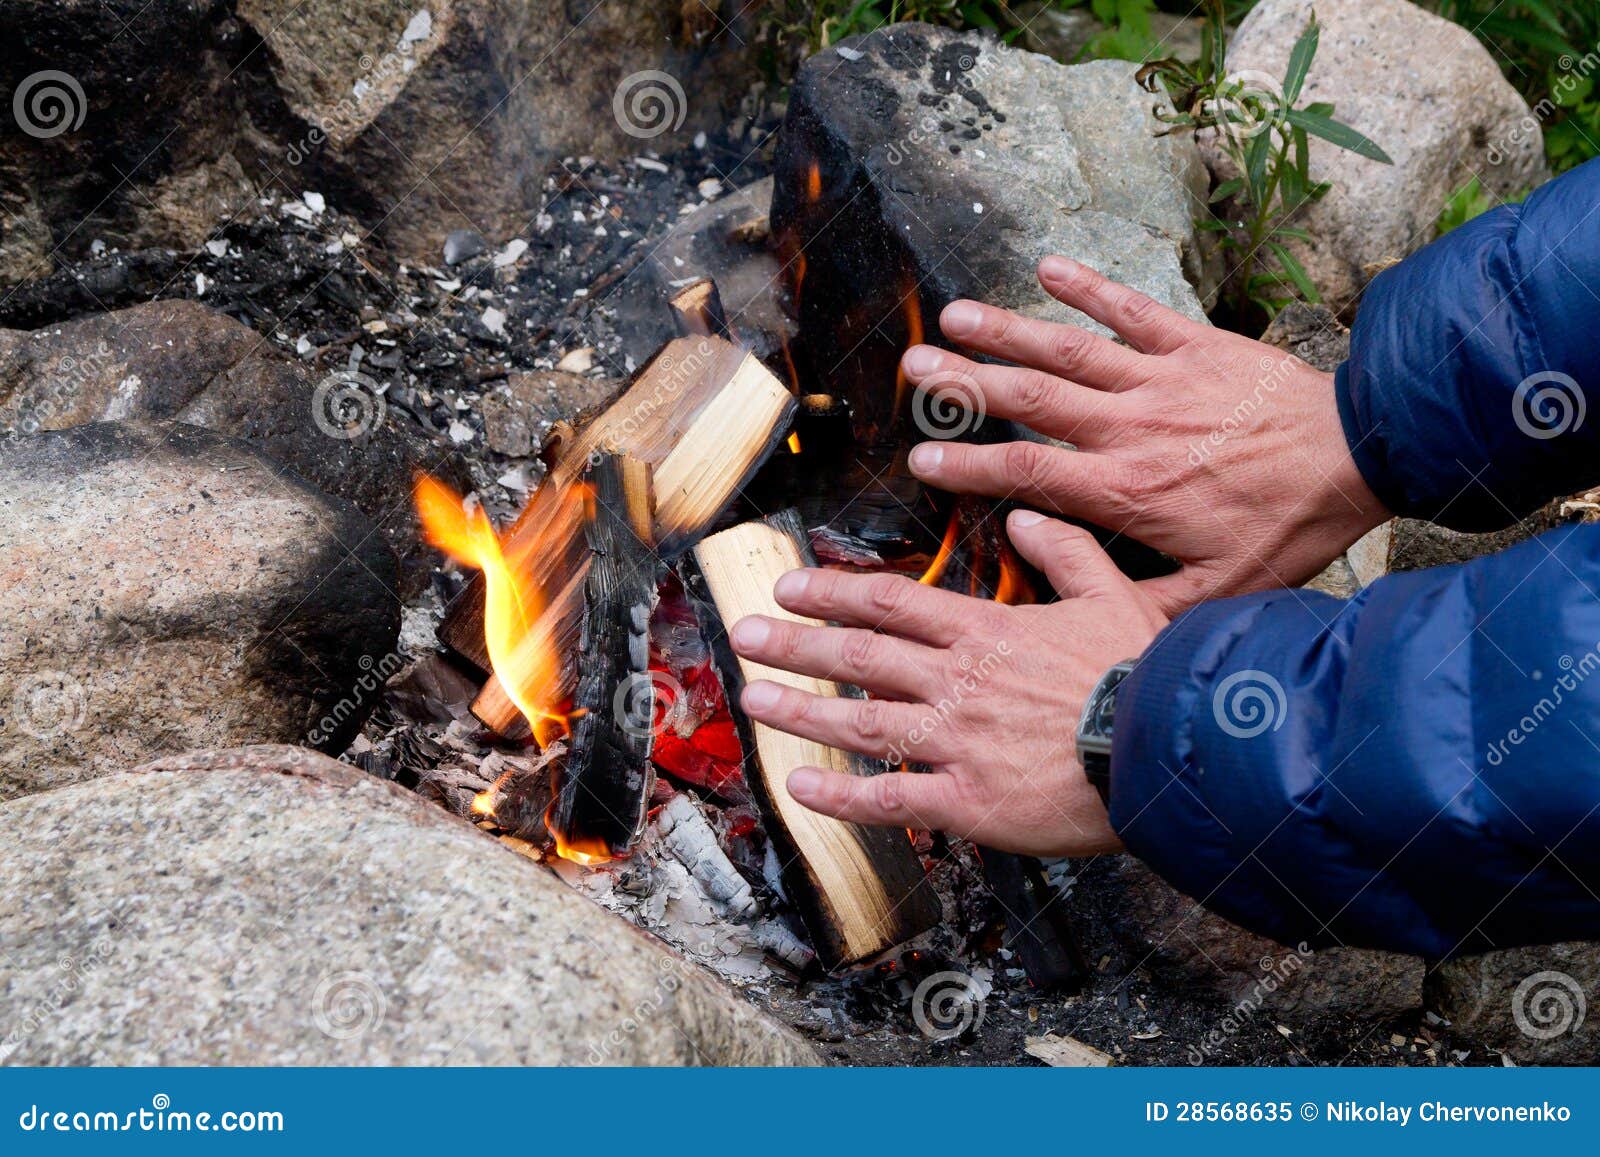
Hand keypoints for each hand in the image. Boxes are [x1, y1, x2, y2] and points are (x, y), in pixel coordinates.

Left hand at [727, 511, 1167, 856]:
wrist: (1171, 752)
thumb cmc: (1147, 676)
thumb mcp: (1113, 593)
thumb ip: (1064, 549)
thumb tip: (1024, 513)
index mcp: (987, 632)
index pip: (891, 602)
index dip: (832, 591)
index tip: (790, 585)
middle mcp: (958, 682)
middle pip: (858, 655)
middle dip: (794, 643)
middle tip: (746, 634)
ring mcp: (956, 743)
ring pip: (859, 720)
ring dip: (799, 709)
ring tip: (753, 699)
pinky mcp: (967, 801)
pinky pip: (889, 797)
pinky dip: (838, 795)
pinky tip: (799, 787)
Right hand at [900, 256, 1390, 614]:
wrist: (1361, 456)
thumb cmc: (1287, 528)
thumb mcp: (1214, 594)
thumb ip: (1134, 603)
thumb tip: (1066, 600)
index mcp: (1126, 489)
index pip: (1027, 472)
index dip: (968, 463)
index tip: (921, 455)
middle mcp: (1131, 427)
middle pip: (1031, 399)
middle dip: (965, 383)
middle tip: (912, 367)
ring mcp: (1161, 379)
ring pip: (1068, 349)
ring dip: (1007, 329)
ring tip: (953, 315)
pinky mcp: (1196, 344)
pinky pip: (1132, 310)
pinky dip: (1089, 288)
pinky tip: (1049, 267)